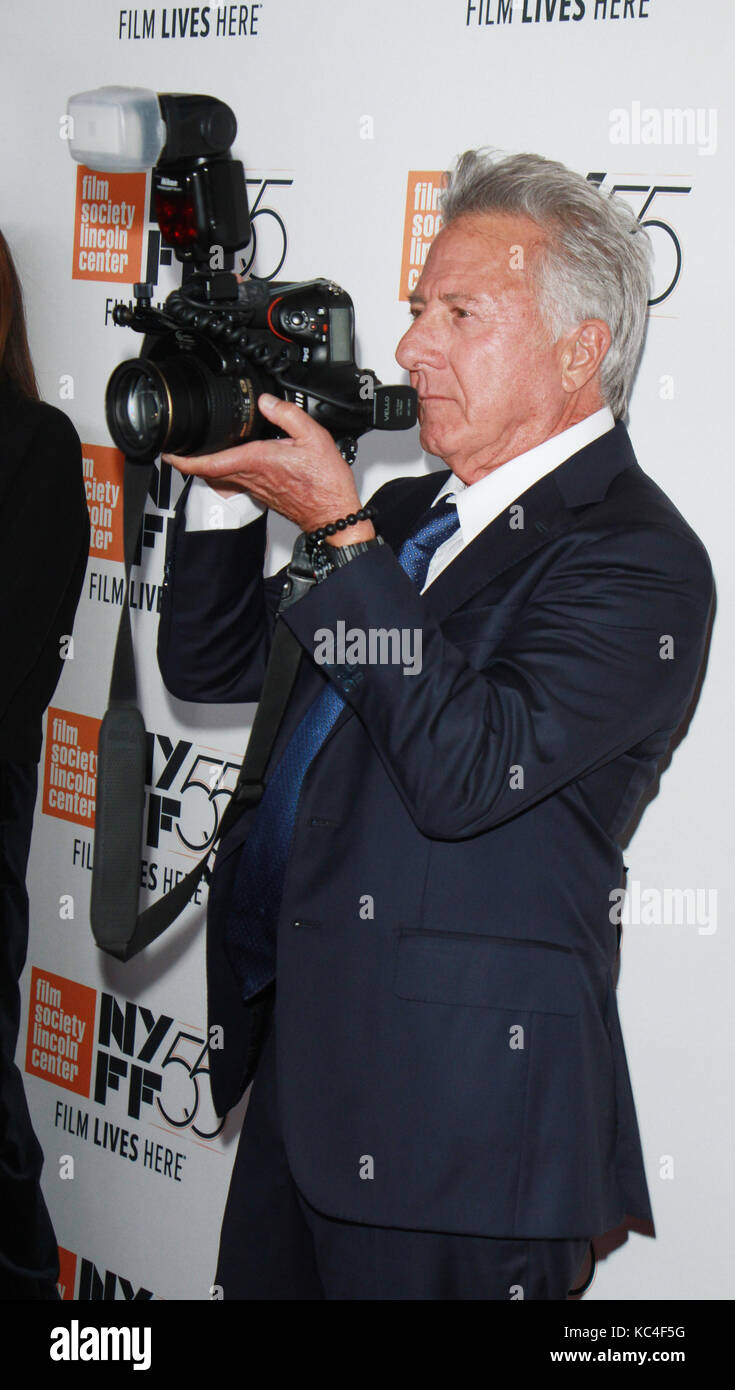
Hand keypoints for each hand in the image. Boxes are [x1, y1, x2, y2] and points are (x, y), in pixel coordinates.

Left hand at [162, 394, 372, 538]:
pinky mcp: (263, 495)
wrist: (333, 515)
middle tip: (177, 448)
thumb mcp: (314, 437)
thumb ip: (288, 415)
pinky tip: (233, 461)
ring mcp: (256, 488)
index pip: (209, 462)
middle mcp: (252, 477)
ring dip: (207, 465)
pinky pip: (236, 482)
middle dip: (190, 460)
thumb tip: (267, 401)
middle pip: (209, 470)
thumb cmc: (325, 483)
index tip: (168, 453)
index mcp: (258, 461)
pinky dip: (226, 471)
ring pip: (221, 476)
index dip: (184, 459)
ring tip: (200, 452)